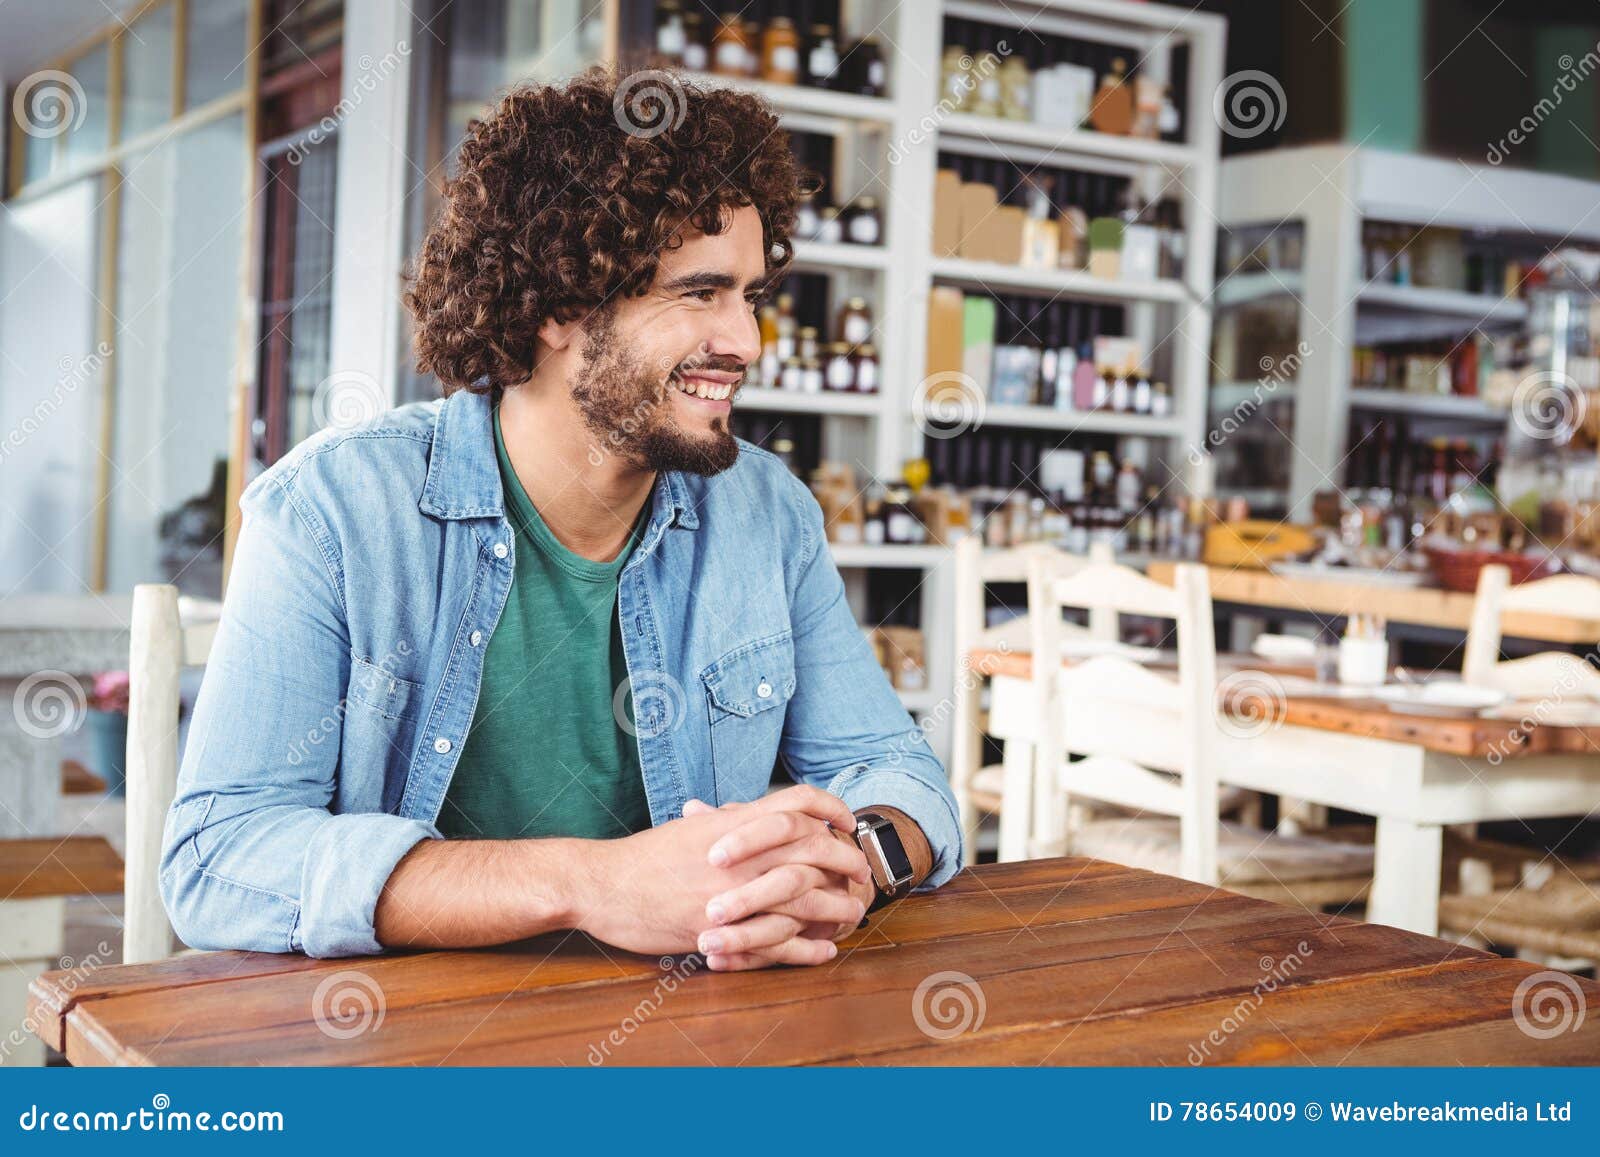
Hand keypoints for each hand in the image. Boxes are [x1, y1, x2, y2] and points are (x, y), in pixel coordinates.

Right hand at [572, 787, 865, 960]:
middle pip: (815, 849)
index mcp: (736, 821)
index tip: (849, 821)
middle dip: (847, 861)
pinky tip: (825, 949)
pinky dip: (808, 946)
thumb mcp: (693, 827)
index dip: (832, 808)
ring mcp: (734, 892)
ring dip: (837, 907)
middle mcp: (742, 853)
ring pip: (806, 898)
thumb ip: (730, 820)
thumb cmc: (644, 856)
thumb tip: (757, 811)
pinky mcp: (723, 931)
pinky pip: (780, 940)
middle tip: (862, 873)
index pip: (800, 803)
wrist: (603, 884)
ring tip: (854, 914)